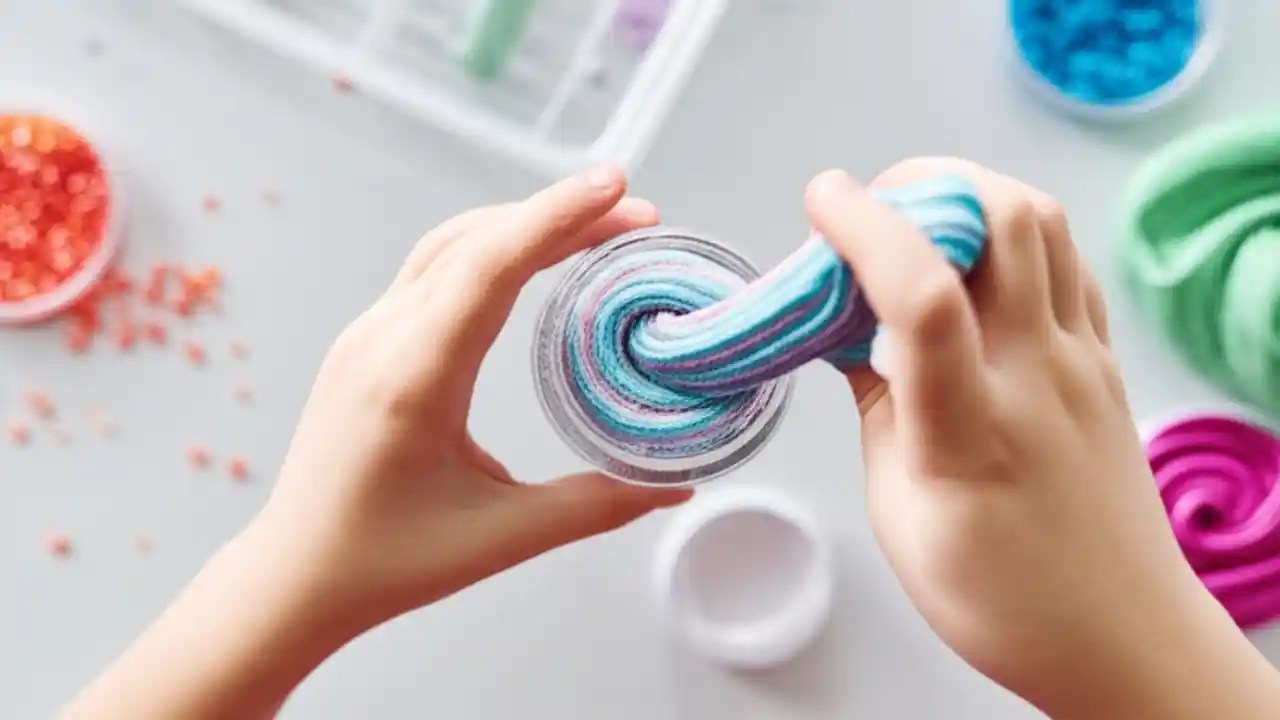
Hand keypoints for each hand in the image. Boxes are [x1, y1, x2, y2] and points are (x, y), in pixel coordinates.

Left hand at [261, 165, 690, 626]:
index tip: (617, 188)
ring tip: (595, 225)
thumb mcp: (503, 537)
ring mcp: (366, 336)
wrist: (293, 576)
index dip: (557, 217)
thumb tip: (675, 484)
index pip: (490, 267)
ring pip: (450, 246)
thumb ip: (597, 506)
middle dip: (559, 213)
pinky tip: (528, 260)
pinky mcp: (365, 345)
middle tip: (636, 214)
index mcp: (413, 379)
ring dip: (522, 224)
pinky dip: (490, 249)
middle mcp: (382, 341)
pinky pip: (431, 270)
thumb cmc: (386, 562)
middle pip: (476, 240)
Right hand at [806, 160, 1279, 718]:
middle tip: (871, 208)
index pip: (924, 297)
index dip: (866, 228)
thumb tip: (846, 336)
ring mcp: (1083, 362)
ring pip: (1046, 224)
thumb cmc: (997, 595)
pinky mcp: (1107, 361)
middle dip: (924, 182)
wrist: (1119, 635)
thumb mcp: (900, 514)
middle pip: (1005, 222)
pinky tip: (976, 263)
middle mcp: (1037, 378)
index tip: (822, 199)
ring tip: (919, 222)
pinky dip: (1015, 233)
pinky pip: (1069, 262)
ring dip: (974, 194)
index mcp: (969, 431)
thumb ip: (876, 409)